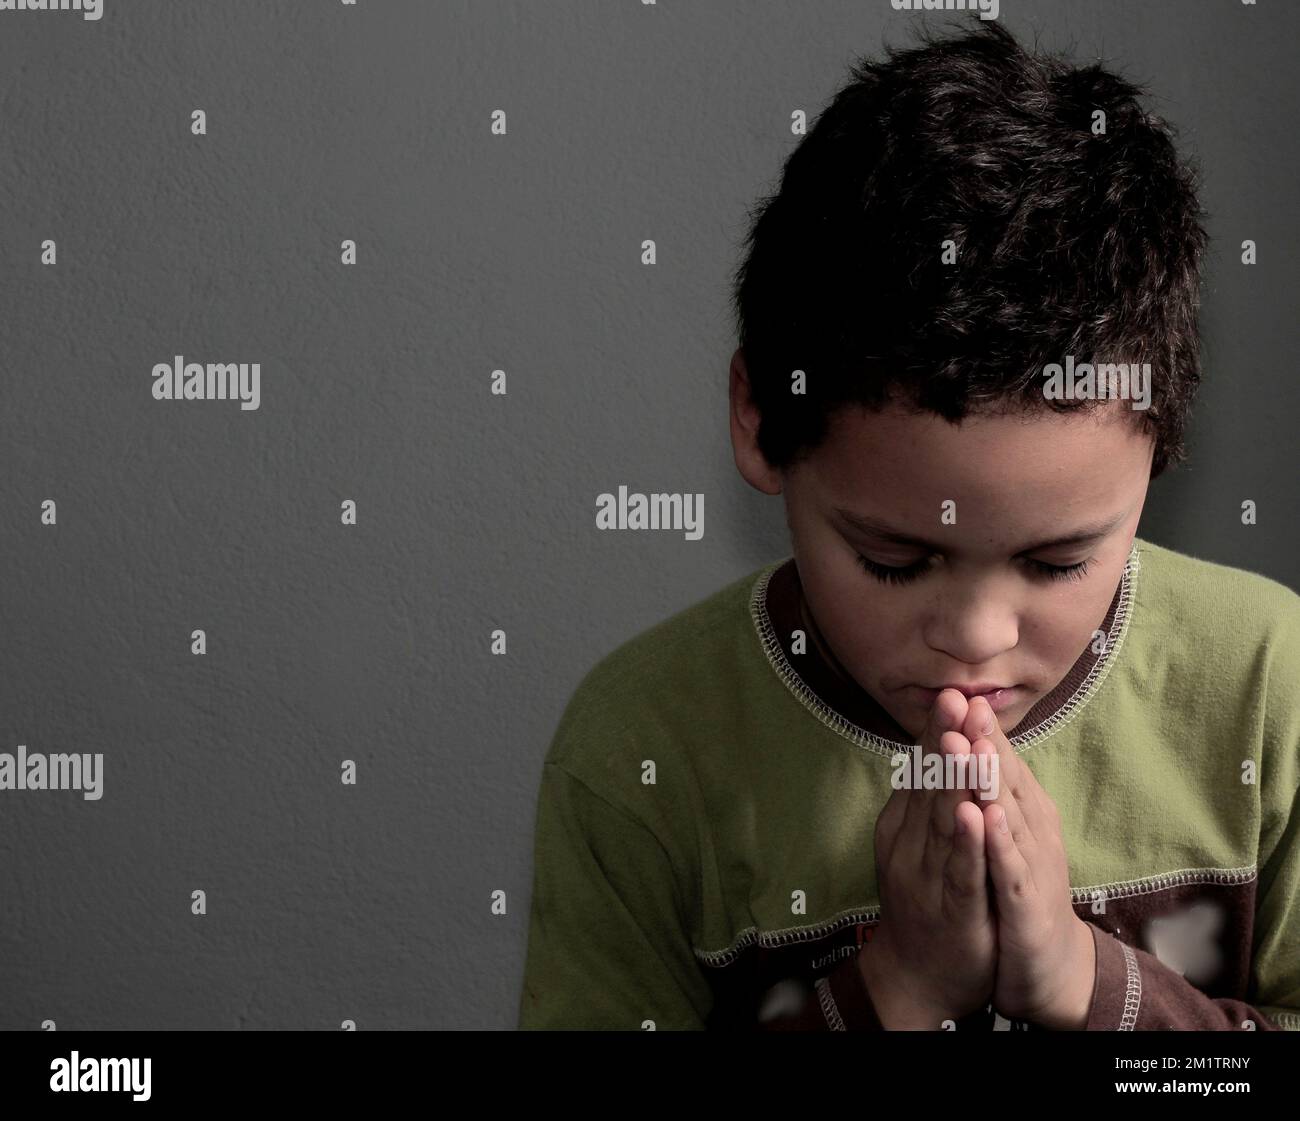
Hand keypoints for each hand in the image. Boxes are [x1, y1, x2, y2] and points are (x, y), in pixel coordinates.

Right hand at [863, 688, 997, 1027]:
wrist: (915, 976)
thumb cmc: (923, 904)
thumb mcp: (918, 845)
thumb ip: (924, 803)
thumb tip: (928, 753)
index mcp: (905, 826)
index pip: (924, 771)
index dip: (939, 732)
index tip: (952, 691)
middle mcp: (911, 844)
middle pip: (930, 786)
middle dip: (945, 741)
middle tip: (953, 697)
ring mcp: (928, 876)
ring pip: (945, 823)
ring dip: (956, 781)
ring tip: (965, 742)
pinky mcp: (952, 908)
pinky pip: (960, 871)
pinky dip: (966, 842)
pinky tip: (973, 814)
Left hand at [960, 695, 1095, 1028]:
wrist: (1046, 963)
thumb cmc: (1015, 889)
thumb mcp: (1001, 833)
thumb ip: (988, 789)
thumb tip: (968, 742)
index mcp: (1020, 810)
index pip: (998, 761)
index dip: (979, 728)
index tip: (958, 690)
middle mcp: (1030, 830)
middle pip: (1004, 778)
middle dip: (983, 740)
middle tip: (965, 700)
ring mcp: (1030, 865)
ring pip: (1008, 816)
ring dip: (990, 781)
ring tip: (974, 746)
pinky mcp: (1025, 902)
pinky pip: (1009, 868)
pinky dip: (998, 842)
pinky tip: (985, 817)